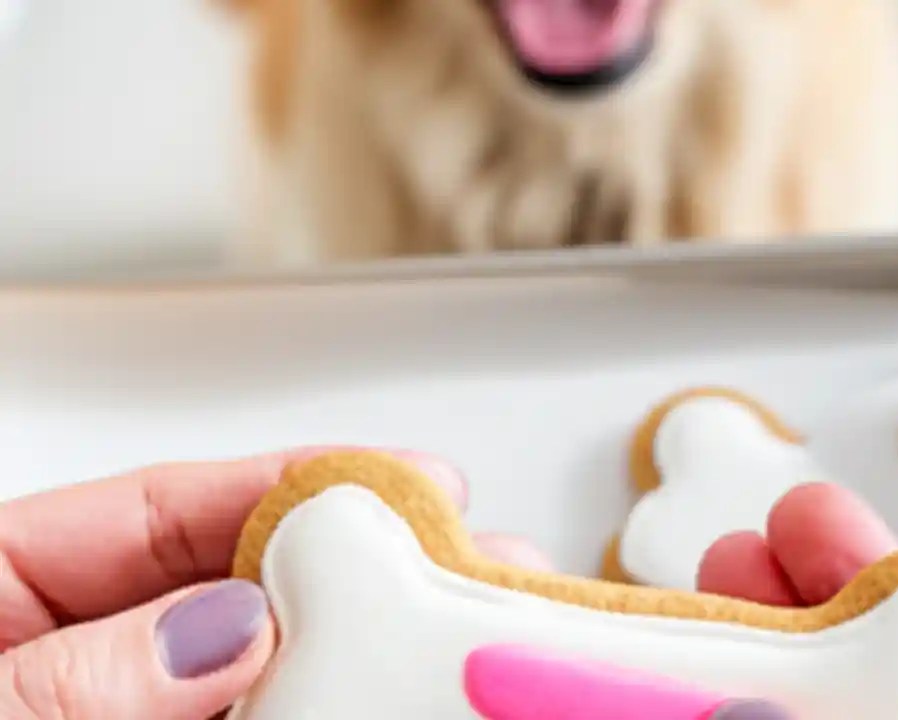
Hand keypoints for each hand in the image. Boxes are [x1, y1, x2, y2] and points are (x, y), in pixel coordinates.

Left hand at [0, 448, 551, 719]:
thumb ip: (67, 681)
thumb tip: (221, 630)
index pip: (162, 514)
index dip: (291, 487)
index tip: (399, 485)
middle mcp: (61, 665)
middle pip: (233, 596)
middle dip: (353, 579)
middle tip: (456, 572)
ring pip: (254, 689)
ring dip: (350, 673)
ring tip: (438, 658)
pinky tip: (372, 714)